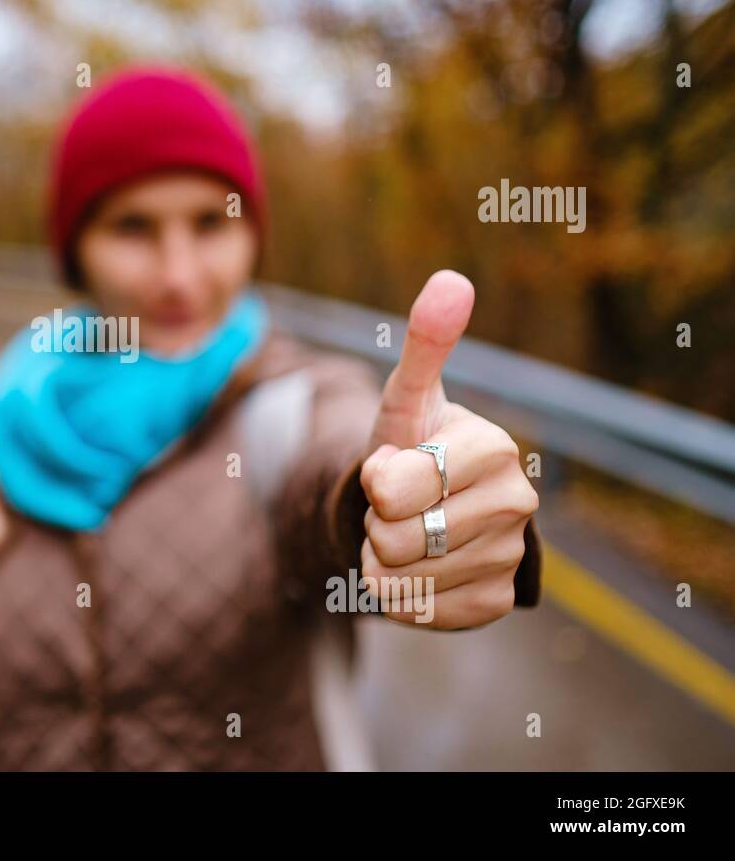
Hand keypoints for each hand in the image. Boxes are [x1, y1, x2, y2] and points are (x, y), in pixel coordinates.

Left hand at [358, 271, 538, 628]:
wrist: (423, 508)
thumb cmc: (411, 445)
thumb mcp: (406, 397)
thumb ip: (426, 344)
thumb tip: (451, 280)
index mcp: (495, 448)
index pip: (392, 489)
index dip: (374, 483)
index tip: (393, 468)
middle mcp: (517, 504)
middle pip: (394, 538)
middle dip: (375, 523)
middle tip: (398, 506)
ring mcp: (510, 556)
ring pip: (401, 578)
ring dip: (383, 559)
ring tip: (407, 532)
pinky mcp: (494, 602)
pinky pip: (419, 611)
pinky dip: (402, 595)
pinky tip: (419, 569)